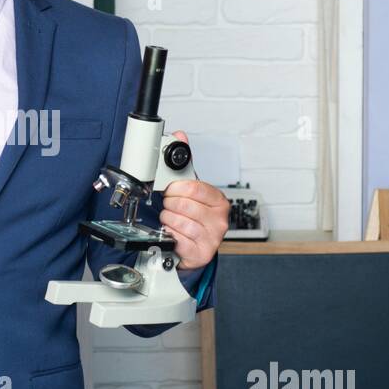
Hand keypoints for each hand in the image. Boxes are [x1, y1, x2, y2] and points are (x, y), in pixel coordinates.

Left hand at [159, 130, 229, 270]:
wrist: (196, 247)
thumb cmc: (194, 217)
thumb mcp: (192, 190)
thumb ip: (185, 164)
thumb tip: (179, 135)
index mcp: (219, 201)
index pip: (194, 188)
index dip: (176, 188)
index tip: (170, 190)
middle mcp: (220, 220)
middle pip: (183, 205)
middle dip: (170, 205)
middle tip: (170, 207)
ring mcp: (212, 238)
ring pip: (178, 222)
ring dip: (168, 220)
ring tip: (172, 220)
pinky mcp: (201, 253)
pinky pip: (177, 238)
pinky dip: (170, 234)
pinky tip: (173, 233)